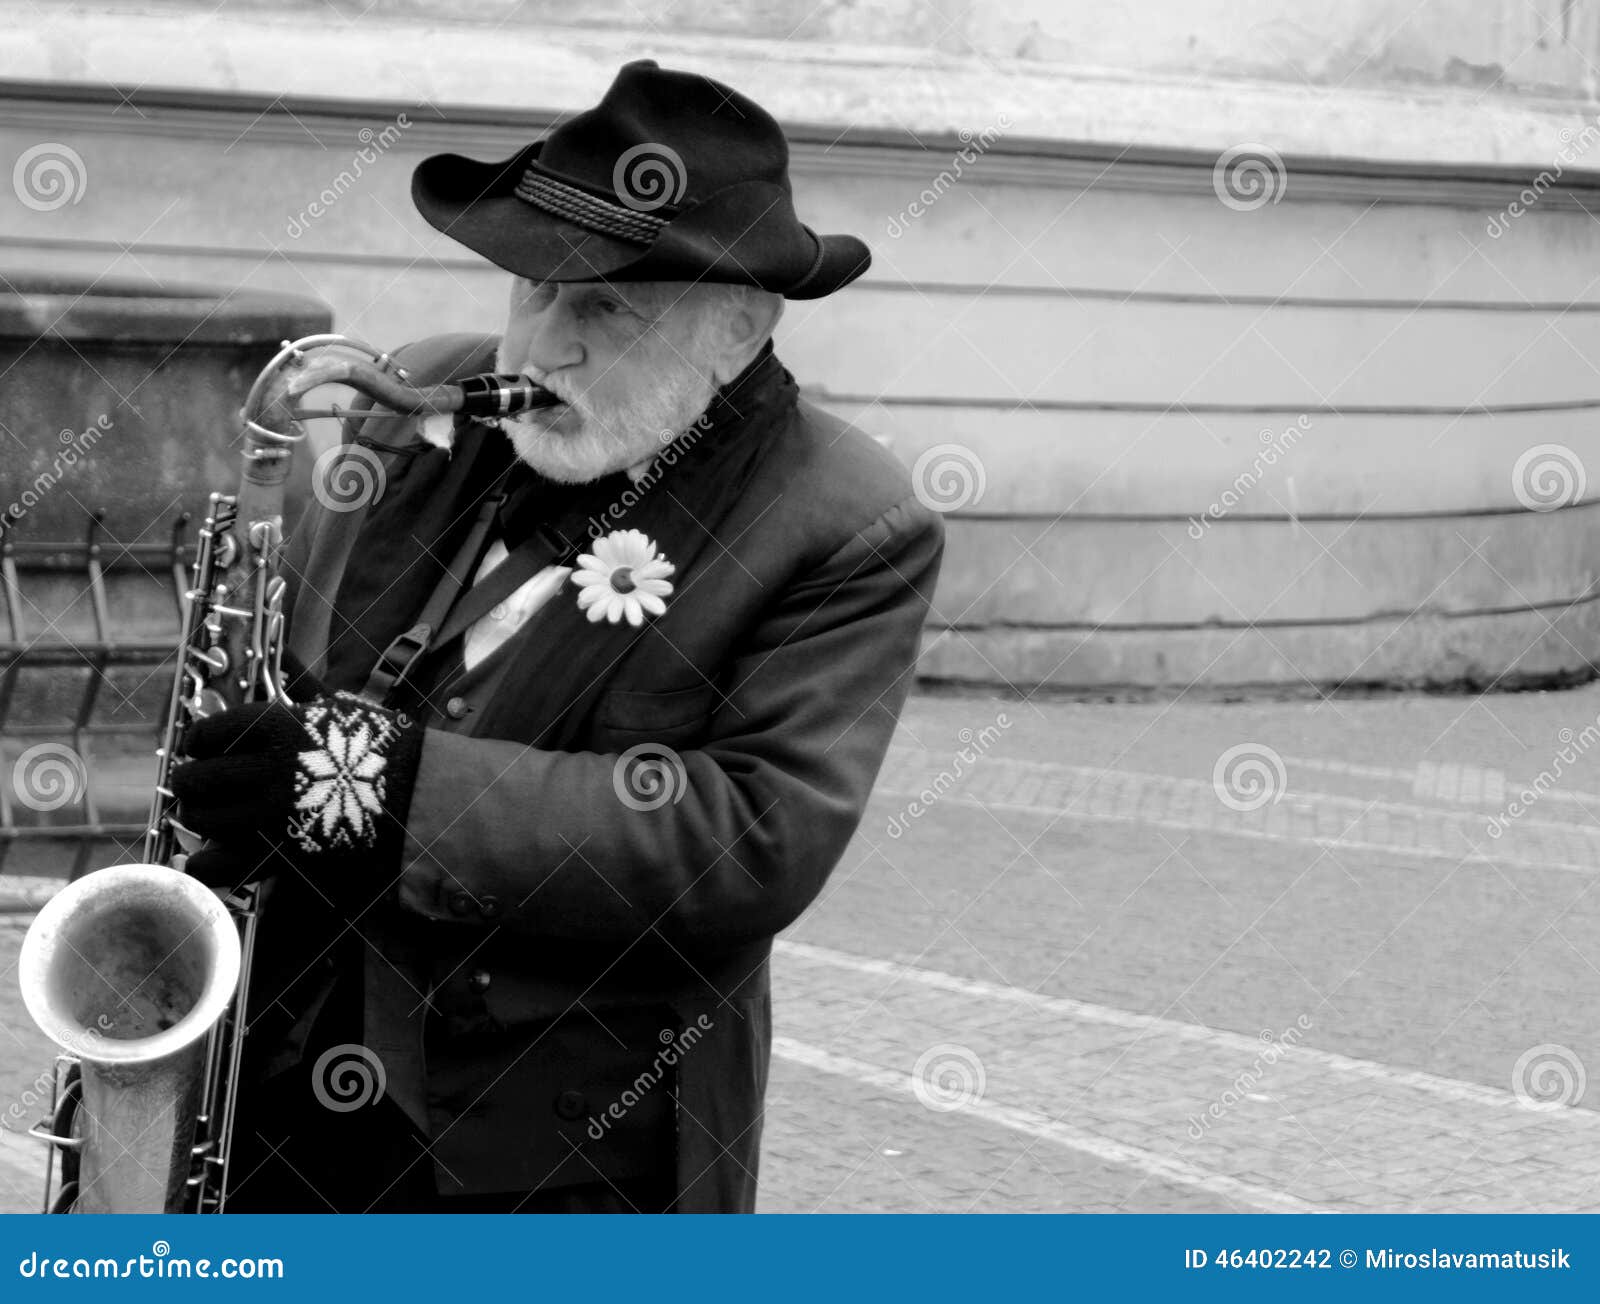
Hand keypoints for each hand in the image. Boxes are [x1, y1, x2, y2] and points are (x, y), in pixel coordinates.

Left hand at [171, 692, 424, 895]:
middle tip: (194, 784)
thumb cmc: (379, 746)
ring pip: (204, 820)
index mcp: (277, 727)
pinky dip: (208, 862)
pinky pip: (224, 862)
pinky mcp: (284, 854)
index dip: (198, 741)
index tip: (198, 746)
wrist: (421, 796)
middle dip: (190, 782)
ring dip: (196, 818)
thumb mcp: (337, 705)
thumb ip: (299, 680)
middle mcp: (268, 769)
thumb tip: (281, 646)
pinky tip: (206, 856)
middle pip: (199, 778)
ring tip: (202, 817)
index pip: (210, 732)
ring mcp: (274, 814)